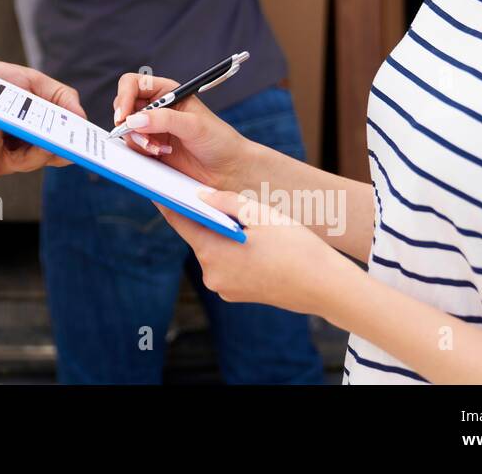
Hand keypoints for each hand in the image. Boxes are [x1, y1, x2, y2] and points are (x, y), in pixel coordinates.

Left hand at [0, 59, 78, 176]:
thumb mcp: (21, 79)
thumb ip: (54, 93)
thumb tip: (79, 115)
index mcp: (35, 132)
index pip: (66, 142)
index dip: (81, 141)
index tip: (96, 137)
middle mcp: (23, 150)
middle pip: (55, 155)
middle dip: (66, 144)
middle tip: (77, 136)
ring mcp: (3, 160)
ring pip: (32, 159)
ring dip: (34, 139)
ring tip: (38, 122)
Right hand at [112, 72, 253, 190]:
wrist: (228, 169)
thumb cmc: (218, 140)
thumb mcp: (194, 125)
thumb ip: (164, 120)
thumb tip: (134, 120)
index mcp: (167, 93)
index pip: (133, 84)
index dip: (124, 96)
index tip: (123, 116)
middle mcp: (156, 109)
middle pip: (124, 107)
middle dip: (128, 122)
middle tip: (142, 136)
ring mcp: (152, 129)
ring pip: (126, 130)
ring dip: (138, 140)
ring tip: (158, 148)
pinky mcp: (151, 148)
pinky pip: (133, 147)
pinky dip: (142, 151)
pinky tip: (160, 154)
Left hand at [156, 188, 347, 315]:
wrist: (327, 288)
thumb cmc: (296, 247)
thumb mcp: (261, 214)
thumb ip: (226, 202)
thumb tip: (200, 196)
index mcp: (213, 252)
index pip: (180, 221)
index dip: (168, 202)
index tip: (155, 187)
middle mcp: (212, 274)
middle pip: (199, 236)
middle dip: (206, 218)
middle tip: (214, 197)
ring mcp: (224, 288)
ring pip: (214, 250)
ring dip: (222, 235)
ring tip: (244, 221)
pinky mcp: (236, 294)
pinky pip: (227, 264)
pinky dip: (233, 251)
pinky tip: (253, 242)